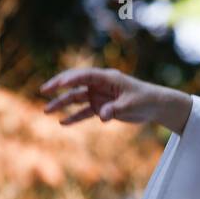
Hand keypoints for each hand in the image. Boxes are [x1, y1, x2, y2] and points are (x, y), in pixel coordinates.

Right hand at [40, 67, 191, 133]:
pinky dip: (74, 117)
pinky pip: (84, 112)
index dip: (71, 79)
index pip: (85, 75)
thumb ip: (115, 109)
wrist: (155, 106)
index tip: (59, 84)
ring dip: (62, 104)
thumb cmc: (145, 99)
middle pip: (75, 84)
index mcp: (107, 78)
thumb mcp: (131, 104)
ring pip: (76, 99)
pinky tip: (62, 123)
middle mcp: (100, 85)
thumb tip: (101, 117)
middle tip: (44, 91)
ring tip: (46, 111)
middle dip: (58, 87)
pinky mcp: (101, 107)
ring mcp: (99, 96)